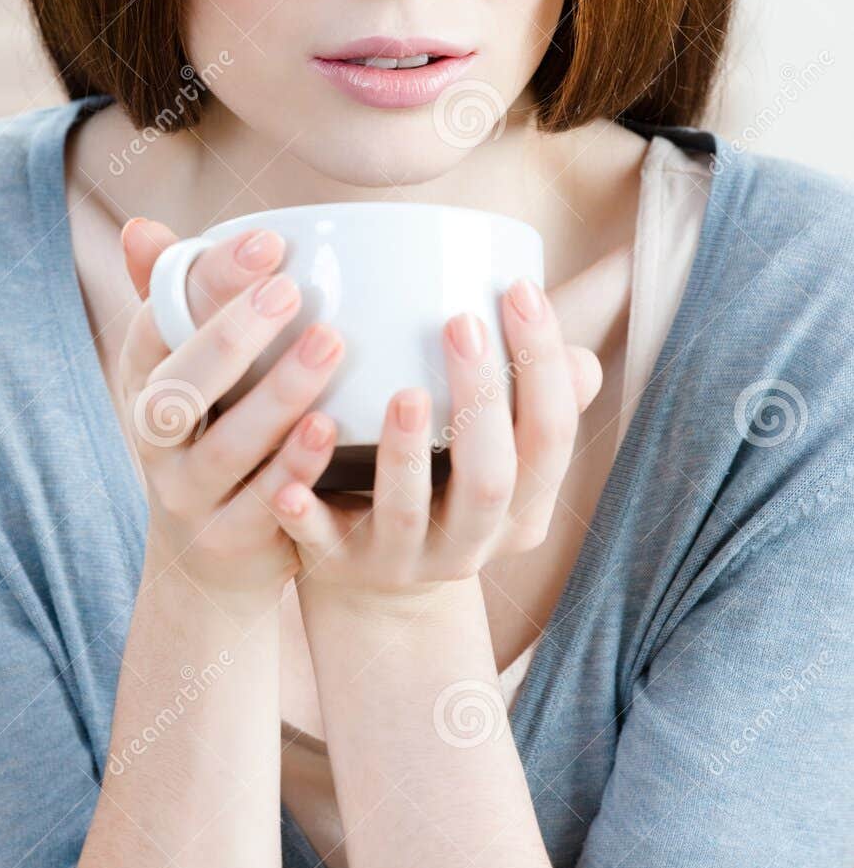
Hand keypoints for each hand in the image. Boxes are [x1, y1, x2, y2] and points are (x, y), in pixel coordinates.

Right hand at [118, 218, 345, 592]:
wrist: (213, 555)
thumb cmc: (215, 432)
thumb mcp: (192, 371)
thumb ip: (180, 301)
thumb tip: (140, 227)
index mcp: (144, 382)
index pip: (158, 322)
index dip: (207, 281)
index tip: (268, 242)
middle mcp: (153, 439)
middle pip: (179, 387)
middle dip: (231, 335)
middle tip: (291, 289)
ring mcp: (187, 494)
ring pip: (225, 447)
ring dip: (276, 396)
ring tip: (328, 345)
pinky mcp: (228, 539)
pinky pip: (261, 505)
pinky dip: (294, 468)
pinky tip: (331, 429)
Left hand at [271, 278, 601, 597]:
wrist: (376, 577)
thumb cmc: (445, 478)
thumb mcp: (497, 449)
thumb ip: (528, 400)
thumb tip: (579, 359)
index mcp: (522, 505)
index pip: (551, 436)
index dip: (543, 367)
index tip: (521, 290)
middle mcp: (472, 540)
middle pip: (490, 480)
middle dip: (481, 401)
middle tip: (462, 323)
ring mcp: (404, 558)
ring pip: (410, 512)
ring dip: (406, 454)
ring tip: (404, 394)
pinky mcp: (340, 564)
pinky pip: (321, 542)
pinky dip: (305, 514)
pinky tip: (289, 484)